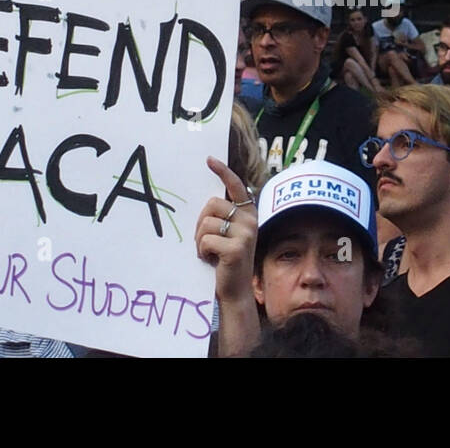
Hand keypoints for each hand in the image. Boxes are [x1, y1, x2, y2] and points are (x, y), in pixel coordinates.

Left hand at [194, 157, 257, 304]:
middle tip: (204, 240)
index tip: (209, 159)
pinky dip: (201, 251)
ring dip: (199, 240)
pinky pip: (205, 240)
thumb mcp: (227, 233)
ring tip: (208, 252)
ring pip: (205, 223)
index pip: (236, 186)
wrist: (235, 290)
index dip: (223, 171)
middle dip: (200, 222)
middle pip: (211, 204)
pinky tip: (211, 260)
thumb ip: (222, 216)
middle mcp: (250, 221)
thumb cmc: (225, 260)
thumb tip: (205, 198)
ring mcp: (245, 234)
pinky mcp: (236, 249)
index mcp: (248, 214)